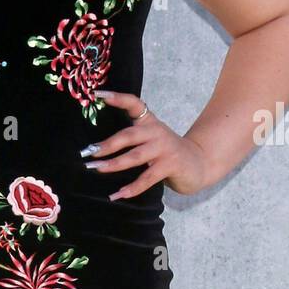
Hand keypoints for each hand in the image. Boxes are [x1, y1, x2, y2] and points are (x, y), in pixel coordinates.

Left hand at [83, 90, 207, 197]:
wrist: (199, 163)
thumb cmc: (166, 152)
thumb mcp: (151, 137)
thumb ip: (132, 137)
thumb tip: (98, 148)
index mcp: (150, 122)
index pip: (134, 103)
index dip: (117, 98)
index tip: (97, 94)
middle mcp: (156, 131)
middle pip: (129, 135)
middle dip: (107, 144)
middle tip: (88, 152)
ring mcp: (164, 148)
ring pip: (135, 157)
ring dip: (114, 164)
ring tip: (98, 169)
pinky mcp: (170, 165)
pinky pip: (147, 178)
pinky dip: (131, 188)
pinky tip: (118, 194)